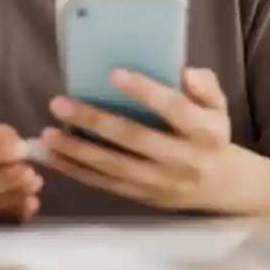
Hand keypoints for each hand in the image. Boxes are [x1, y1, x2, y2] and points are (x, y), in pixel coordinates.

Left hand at [40, 68, 231, 210]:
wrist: (222, 186)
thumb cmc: (211, 134)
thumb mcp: (218, 106)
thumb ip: (205, 86)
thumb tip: (185, 73)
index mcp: (204, 132)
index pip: (173, 108)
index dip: (144, 91)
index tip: (113, 73)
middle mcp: (183, 160)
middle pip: (135, 139)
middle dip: (94, 121)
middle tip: (59, 103)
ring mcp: (161, 183)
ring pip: (114, 166)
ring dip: (77, 150)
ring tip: (48, 133)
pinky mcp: (142, 196)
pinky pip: (106, 184)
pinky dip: (76, 171)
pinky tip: (52, 156)